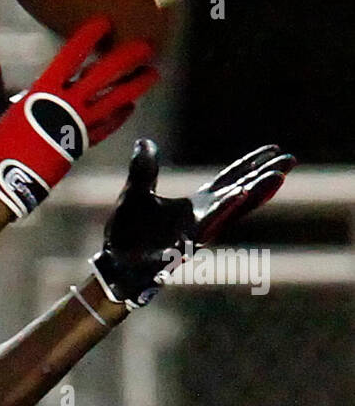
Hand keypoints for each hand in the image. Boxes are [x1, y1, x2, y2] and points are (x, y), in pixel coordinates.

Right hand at [0, 17, 157, 219]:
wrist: (3, 183)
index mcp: (42, 91)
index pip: (71, 56)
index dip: (89, 36)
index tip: (104, 22)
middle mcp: (65, 105)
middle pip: (103, 76)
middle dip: (125, 58)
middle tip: (144, 45)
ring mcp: (77, 127)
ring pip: (114, 101)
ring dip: (134, 86)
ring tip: (152, 74)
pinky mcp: (80, 146)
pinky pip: (107, 127)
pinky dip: (120, 115)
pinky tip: (131, 106)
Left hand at [90, 138, 296, 308]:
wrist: (114, 264)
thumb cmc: (126, 233)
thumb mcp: (135, 192)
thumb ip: (145, 168)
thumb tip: (144, 142)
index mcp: (196, 205)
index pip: (230, 179)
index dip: (251, 164)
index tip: (274, 149)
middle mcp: (203, 218)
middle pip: (242, 193)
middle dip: (266, 177)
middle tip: (291, 161)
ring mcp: (197, 233)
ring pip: (232, 210)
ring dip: (255, 194)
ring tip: (278, 177)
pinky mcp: (184, 246)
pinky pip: (208, 226)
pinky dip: (223, 210)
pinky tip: (240, 193)